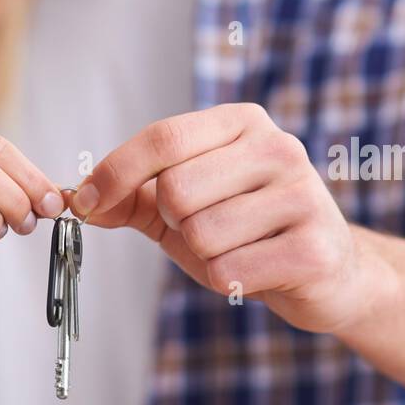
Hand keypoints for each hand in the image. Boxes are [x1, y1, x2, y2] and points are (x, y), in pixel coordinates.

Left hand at [68, 104, 373, 332]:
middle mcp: (278, 147)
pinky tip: (257, 271)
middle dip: (174, 222)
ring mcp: (302, 195)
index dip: (116, 171)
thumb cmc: (247, 230)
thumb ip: (133, 196)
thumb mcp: (186, 204)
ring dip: (204, 255)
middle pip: (176, 189)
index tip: (88, 201)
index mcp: (243, 122)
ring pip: (200, 234)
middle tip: (204, 229)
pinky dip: (227, 281)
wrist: (329, 271)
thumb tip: (76, 198)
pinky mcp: (313, 247)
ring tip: (238, 248)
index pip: (163, 137)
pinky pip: (229, 271)